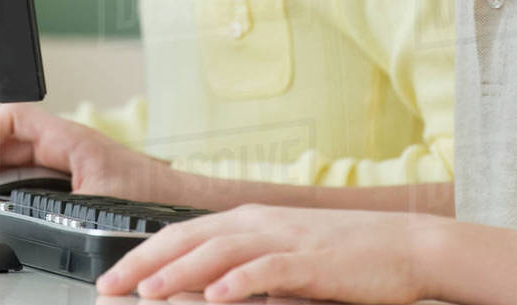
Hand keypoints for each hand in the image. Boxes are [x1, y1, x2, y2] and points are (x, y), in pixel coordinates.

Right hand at [0, 103, 177, 201]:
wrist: (180, 203)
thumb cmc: (152, 194)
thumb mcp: (98, 201)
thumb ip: (57, 202)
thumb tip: (22, 211)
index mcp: (68, 139)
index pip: (13, 118)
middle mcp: (64, 145)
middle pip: (4, 141)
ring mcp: (66, 161)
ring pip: (13, 158)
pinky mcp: (71, 178)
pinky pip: (27, 172)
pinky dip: (1, 181)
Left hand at [95, 204, 443, 303]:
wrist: (405, 244)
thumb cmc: (344, 254)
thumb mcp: (283, 253)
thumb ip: (243, 265)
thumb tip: (200, 286)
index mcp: (250, 220)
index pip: (183, 233)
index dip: (143, 253)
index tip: (111, 277)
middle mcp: (261, 222)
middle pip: (191, 238)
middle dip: (146, 261)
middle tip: (110, 285)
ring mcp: (287, 239)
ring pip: (222, 250)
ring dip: (182, 272)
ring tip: (150, 292)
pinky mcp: (313, 261)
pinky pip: (270, 270)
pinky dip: (241, 281)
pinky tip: (217, 296)